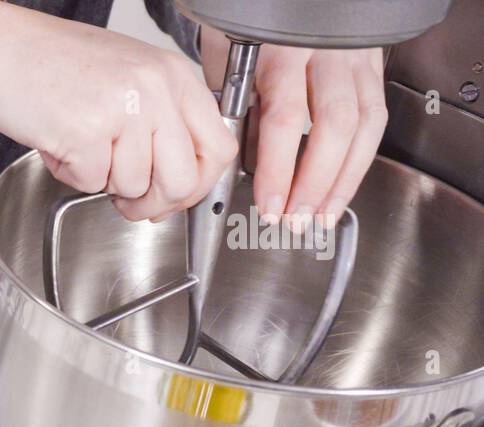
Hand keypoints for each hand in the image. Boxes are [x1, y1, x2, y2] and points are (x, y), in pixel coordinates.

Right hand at [0, 2, 237, 220]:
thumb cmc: (54, 64)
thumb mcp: (128, 79)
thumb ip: (160, 121)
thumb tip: (176, 182)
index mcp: (173, 75)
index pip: (219, 147)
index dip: (197, 184)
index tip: (173, 193)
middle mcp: (155, 89)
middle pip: (183, 181)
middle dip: (153, 203)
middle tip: (128, 198)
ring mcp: (124, 110)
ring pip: (133, 186)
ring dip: (101, 180)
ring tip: (79, 144)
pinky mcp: (86, 131)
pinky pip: (91, 182)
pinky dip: (70, 173)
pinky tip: (59, 141)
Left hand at [201, 30, 386, 225]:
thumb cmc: (246, 29)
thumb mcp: (227, 60)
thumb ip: (235, 107)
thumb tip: (239, 165)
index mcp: (280, 52)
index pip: (283, 119)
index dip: (277, 170)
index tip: (268, 205)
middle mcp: (324, 54)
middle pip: (333, 127)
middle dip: (314, 183)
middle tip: (295, 220)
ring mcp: (353, 59)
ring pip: (363, 126)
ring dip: (342, 180)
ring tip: (320, 216)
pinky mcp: (371, 67)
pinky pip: (375, 118)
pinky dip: (359, 160)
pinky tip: (339, 189)